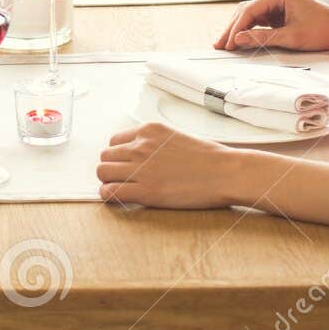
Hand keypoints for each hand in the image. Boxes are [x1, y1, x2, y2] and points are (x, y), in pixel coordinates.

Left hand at [97, 122, 241, 207]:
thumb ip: (153, 143)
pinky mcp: (145, 190)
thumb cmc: (208, 158)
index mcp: (149, 130)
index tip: (125, 166)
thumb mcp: (175, 138)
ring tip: (121, 189)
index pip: (114, 141)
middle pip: (105, 156)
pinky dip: (109, 196)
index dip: (118, 156)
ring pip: (102, 172)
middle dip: (111, 168)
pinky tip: (119, 199)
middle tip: (123, 179)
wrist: (226, 173)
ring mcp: (141, 168)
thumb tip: (138, 156)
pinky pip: (110, 192)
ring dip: (108, 181)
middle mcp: (141, 145)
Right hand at [213, 0, 328, 54]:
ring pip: (249, 14)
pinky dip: (248, 30)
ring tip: (225, 45)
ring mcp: (276, 0)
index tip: (228, 44)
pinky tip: (239, 40)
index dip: (236, 28)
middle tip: (219, 45)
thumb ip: (262, 38)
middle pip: (246, 10)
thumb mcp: (291, 37)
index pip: (250, 10)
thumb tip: (237, 40)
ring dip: (238, 29)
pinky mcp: (277, 9)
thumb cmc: (322, 31)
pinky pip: (258, 19)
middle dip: (233, 29)